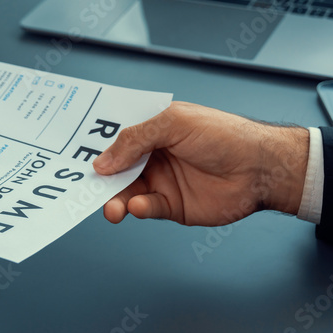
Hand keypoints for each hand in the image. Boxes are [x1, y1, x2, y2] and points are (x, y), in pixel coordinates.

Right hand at [93, 102, 308, 225]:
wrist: (259, 168)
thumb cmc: (224, 135)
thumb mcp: (175, 123)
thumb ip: (136, 139)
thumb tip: (103, 161)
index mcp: (154, 129)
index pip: (118, 136)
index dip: (97, 144)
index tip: (73, 156)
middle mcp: (155, 155)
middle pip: (117, 168)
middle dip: (100, 178)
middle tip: (86, 187)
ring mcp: (163, 181)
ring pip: (126, 192)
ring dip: (114, 200)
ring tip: (111, 207)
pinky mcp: (173, 206)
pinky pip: (147, 209)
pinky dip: (139, 209)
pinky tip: (139, 207)